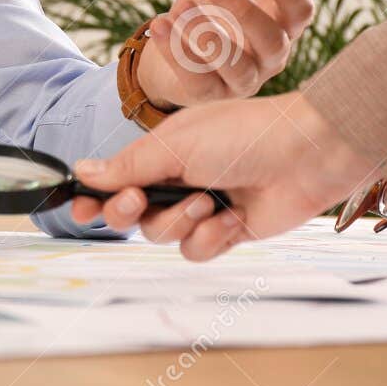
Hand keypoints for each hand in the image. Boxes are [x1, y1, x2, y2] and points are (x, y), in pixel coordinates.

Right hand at [67, 92, 372, 259]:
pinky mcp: (228, 232)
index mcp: (160, 153)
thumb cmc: (243, 135)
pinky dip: (211, 237)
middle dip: (128, 212)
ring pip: (163, 236)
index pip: (114, 180)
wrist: (308, 154)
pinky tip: (233, 218)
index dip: (93, 197)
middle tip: (138, 202)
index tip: (78, 209)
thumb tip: (82, 171)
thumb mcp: (176, 145)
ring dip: (180, 222)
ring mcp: (202, 207)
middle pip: (130, 215)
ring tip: (209, 201)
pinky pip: (198, 251)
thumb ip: (128, 165)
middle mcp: (177, 181)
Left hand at [136, 0, 315, 107]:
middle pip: (270, 38)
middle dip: (245, 10)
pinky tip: (160, 25)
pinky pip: (197, 78)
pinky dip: (177, 51)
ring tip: (184, 6)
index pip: (300, 10)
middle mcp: (271, 55)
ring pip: (236, 65)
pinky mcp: (210, 94)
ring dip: (208, 34)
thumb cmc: (213, 0)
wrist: (172, 33)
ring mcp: (243, 79)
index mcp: (283, 22)